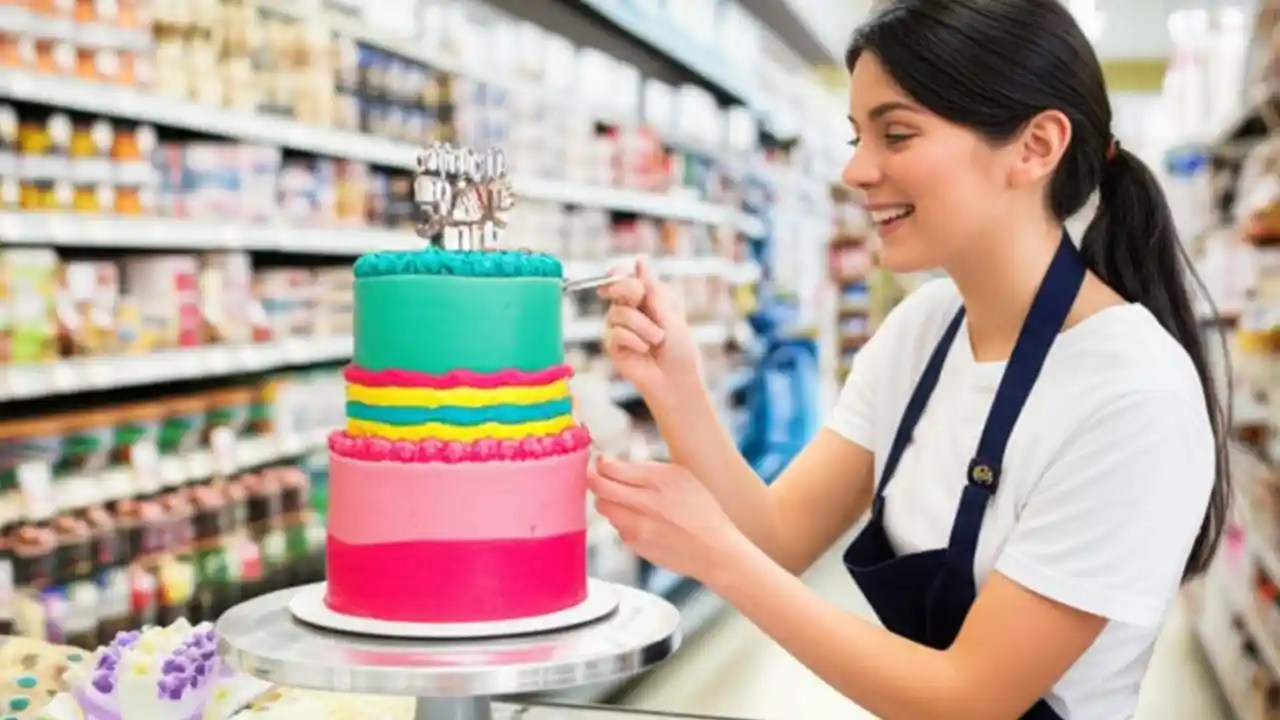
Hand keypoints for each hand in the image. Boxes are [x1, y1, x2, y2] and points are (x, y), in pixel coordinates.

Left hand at [587, 455, 746, 583]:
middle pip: (600, 488)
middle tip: (594, 477)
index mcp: (659, 480)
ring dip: (608, 501)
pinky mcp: (635, 544)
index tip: (600, 463)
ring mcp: (638, 526)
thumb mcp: (683, 477)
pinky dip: (622, 521)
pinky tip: (640, 521)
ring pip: (604, 508)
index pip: (612, 468)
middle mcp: (645, 502)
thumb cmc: (702, 511)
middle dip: (593, 480)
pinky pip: (617, 527)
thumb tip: (616, 465)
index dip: (601, 464)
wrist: (714, 551)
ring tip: (623, 499)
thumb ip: (649, 469)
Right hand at [598, 256, 700, 398]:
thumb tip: (640, 260)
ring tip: (657, 339)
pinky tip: (644, 351)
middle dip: (626, 289)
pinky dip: (634, 340)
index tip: (619, 273)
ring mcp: (619, 328)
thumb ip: (652, 289)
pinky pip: (615, 333)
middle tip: (638, 297)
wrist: (676, 381)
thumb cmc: (679, 349)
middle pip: (615, 288)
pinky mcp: (613, 346)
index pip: (625, 276)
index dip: (619, 273)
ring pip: (618, 312)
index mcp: (646, 298)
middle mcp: (630, 310)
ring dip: (641, 325)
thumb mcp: (670, 315)